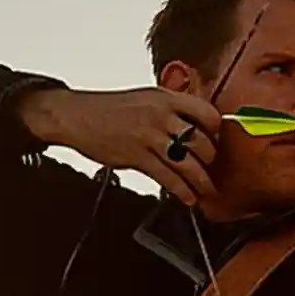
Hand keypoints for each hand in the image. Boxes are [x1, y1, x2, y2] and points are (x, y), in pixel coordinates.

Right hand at [19, 86, 221, 205]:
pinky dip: (181, 190)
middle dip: (211, 160)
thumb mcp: (147, 98)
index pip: (207, 112)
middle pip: (201, 141)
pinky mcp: (137, 156)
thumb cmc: (112, 108)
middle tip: (213, 169)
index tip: (217, 141)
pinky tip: (187, 197)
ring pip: (187, 163)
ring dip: (201, 180)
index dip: (216, 130)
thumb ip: (172, 109)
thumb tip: (195, 127)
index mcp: (167, 98)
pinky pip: (167, 177)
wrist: (77, 116)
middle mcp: (161, 115)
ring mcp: (149, 136)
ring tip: (207, 190)